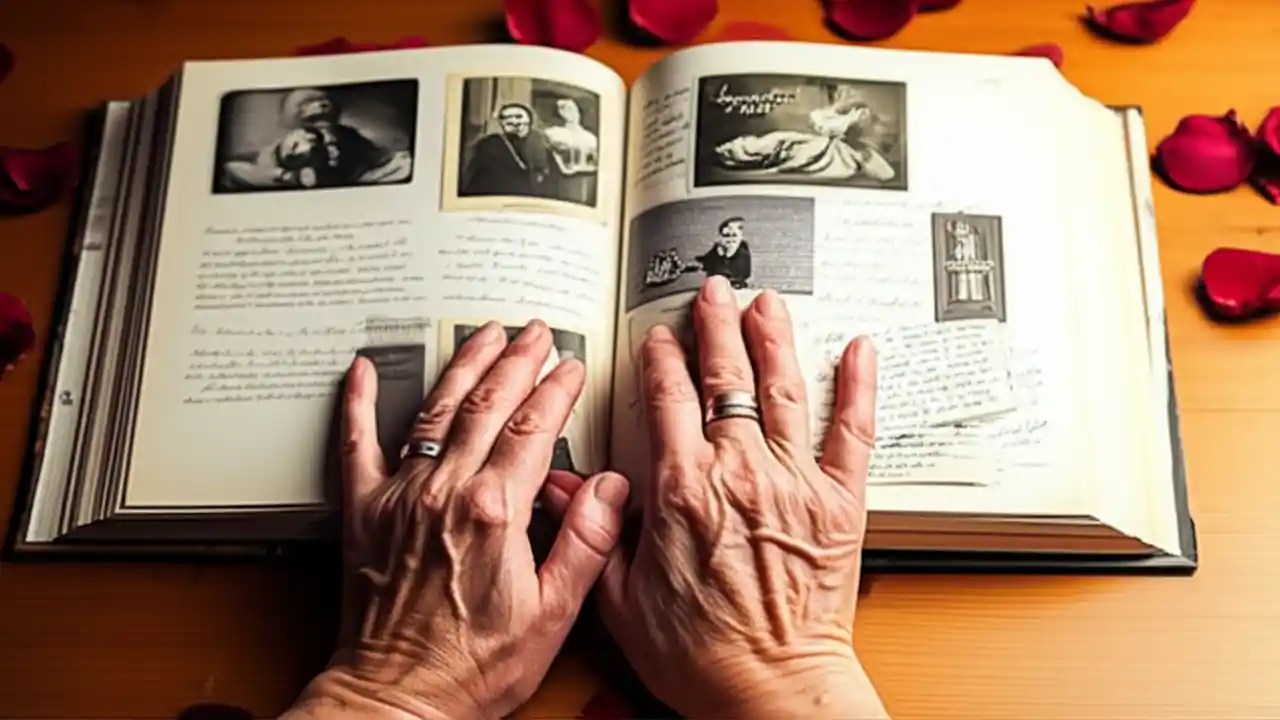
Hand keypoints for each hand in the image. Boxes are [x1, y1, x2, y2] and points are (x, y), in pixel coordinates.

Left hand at [283, 320, 629, 719]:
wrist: (396, 700)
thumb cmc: (472, 668)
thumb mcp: (552, 615)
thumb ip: (586, 544)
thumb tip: (612, 489)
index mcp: (495, 511)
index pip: (534, 427)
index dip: (556, 390)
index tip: (570, 368)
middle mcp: (445, 492)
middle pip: (486, 404)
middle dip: (515, 360)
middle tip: (532, 331)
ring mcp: (401, 497)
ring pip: (435, 410)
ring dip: (462, 366)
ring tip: (482, 335)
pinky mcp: (366, 513)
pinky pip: (356, 444)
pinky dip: (358, 403)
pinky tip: (362, 370)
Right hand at [590, 277, 884, 717]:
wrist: (772, 692)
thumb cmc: (701, 656)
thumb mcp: (620, 600)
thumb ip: (593, 532)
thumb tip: (560, 488)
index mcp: (684, 491)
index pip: (668, 399)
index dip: (661, 359)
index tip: (658, 338)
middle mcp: (739, 474)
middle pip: (724, 378)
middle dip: (714, 326)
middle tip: (711, 293)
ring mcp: (794, 483)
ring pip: (782, 389)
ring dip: (771, 338)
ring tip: (765, 302)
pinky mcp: (840, 504)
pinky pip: (853, 433)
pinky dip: (858, 387)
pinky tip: (858, 352)